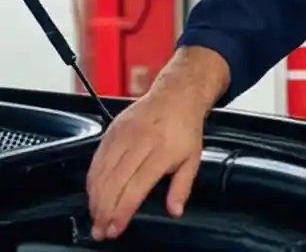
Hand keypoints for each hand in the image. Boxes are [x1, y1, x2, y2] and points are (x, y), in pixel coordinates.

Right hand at [85, 90, 205, 240]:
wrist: (176, 96)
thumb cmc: (185, 128)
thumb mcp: (193, 159)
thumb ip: (182, 187)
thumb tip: (175, 210)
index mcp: (162, 151)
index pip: (135, 188)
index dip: (122, 211)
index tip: (114, 228)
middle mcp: (139, 143)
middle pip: (113, 183)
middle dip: (103, 211)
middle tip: (101, 229)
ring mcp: (122, 136)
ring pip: (100, 173)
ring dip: (94, 199)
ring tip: (96, 216)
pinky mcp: (111, 131)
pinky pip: (95, 160)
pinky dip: (91, 181)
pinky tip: (93, 194)